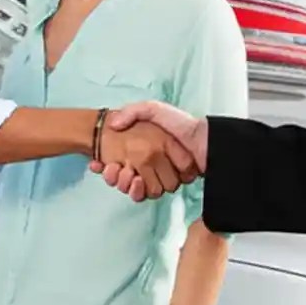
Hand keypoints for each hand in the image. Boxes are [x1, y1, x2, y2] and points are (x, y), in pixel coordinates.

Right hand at [90, 101, 207, 201]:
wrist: (203, 141)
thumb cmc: (181, 124)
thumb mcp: (154, 110)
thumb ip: (134, 112)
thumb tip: (114, 124)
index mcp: (145, 150)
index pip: (120, 162)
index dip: (110, 165)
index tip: (102, 162)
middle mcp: (149, 165)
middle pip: (122, 177)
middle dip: (115, 175)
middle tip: (112, 168)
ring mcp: (155, 177)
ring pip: (130, 187)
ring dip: (122, 182)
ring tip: (123, 172)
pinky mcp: (163, 187)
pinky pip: (143, 194)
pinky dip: (135, 190)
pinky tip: (133, 179)